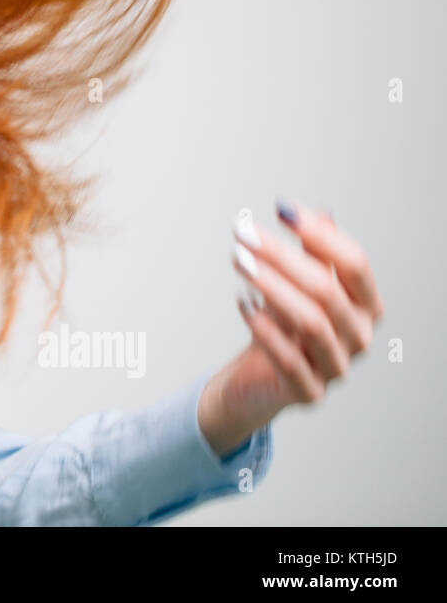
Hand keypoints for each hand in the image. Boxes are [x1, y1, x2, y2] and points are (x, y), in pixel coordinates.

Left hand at [197, 200, 384, 455]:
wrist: (259, 379)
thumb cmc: (283, 326)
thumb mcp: (298, 286)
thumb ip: (313, 253)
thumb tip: (317, 212)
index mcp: (366, 305)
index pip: (355, 264)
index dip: (321, 234)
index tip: (282, 210)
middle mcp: (359, 336)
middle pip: (327, 289)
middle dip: (281, 256)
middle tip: (243, 233)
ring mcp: (337, 367)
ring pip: (311, 322)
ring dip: (271, 285)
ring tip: (238, 260)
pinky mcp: (309, 392)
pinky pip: (288, 360)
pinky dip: (264, 328)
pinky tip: (243, 304)